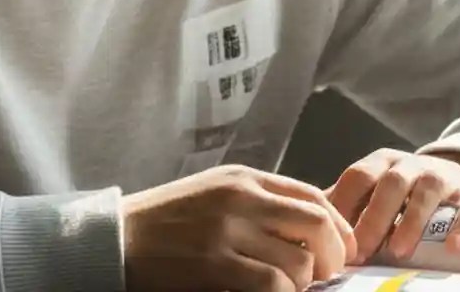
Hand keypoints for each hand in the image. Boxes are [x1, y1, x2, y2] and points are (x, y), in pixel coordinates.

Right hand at [122, 165, 357, 291]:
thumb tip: (310, 228)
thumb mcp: (217, 194)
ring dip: (302, 284)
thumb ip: (259, 203)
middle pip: (316, 223)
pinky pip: (270, 285)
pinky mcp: (213, 264)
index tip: (345, 251)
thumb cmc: (167, 222)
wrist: (114, 238)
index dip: (340, 227)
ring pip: (297, 262)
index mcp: (246, 178)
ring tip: (289, 289)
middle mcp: (242, 197)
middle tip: (328, 276)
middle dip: (333, 255)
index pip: (313, 196)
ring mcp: (227, 230)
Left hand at [325, 149, 459, 263]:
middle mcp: (412, 165)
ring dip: (411, 221)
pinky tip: (454, 248)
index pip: (357, 176)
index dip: (343, 206)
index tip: (332, 239)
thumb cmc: (406, 194)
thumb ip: (346, 206)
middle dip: (374, 217)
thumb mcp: (375, 191)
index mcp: (382, 163)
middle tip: (362, 252)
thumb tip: (304, 229)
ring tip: (398, 251)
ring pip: (427, 191)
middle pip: (390, 183)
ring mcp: (444, 178)